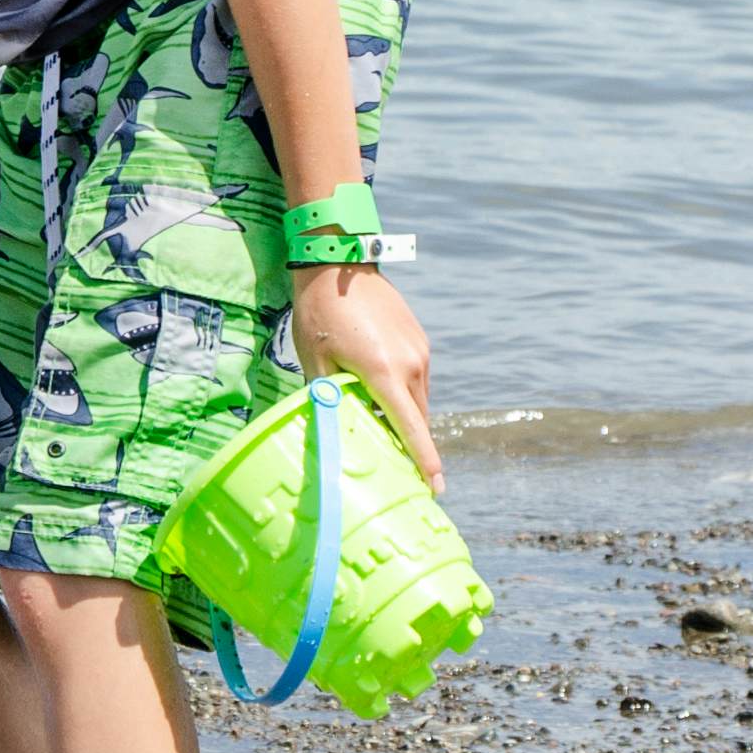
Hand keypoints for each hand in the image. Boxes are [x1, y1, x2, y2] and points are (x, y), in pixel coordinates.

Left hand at [291, 263, 442, 491]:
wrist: (339, 264)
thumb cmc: (319, 314)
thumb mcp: (316, 362)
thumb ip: (328, 397)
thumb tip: (332, 429)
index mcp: (385, 373)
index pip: (412, 429)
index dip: (425, 462)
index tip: (436, 489)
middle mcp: (412, 364)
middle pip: (419, 420)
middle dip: (415, 447)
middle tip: (404, 474)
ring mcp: (420, 351)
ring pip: (420, 399)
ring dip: (409, 419)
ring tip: (389, 436)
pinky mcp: (420, 340)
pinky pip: (418, 379)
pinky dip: (406, 395)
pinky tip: (384, 398)